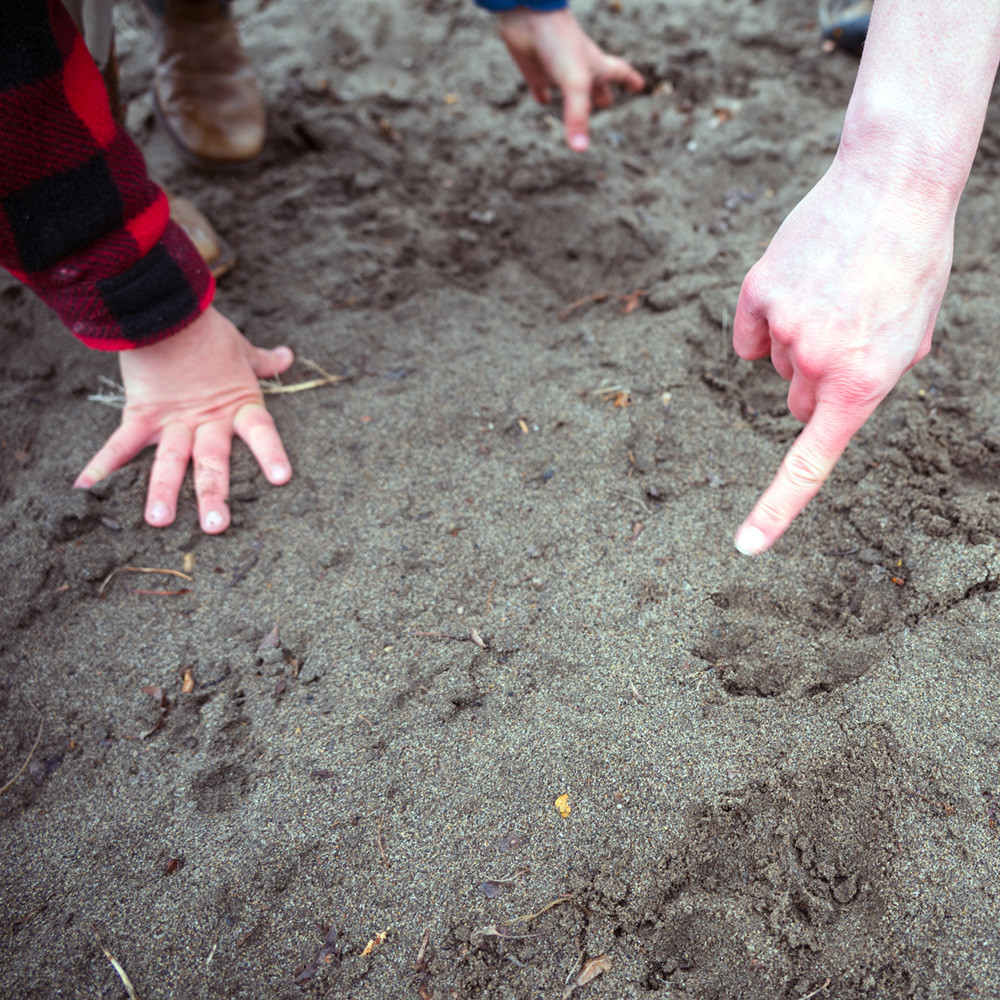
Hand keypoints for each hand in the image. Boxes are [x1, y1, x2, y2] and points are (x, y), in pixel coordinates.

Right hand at [74, 307, 293, 533]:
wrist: (165, 306)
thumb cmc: (206, 331)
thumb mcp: (240, 348)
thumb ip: (262, 362)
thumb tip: (287, 356)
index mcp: (236, 405)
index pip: (261, 431)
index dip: (271, 453)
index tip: (281, 479)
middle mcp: (206, 419)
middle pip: (212, 461)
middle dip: (213, 494)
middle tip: (216, 526)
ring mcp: (173, 420)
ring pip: (169, 461)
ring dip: (162, 491)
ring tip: (158, 521)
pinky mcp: (141, 413)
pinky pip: (120, 443)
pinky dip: (102, 464)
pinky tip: (83, 489)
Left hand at [496, 8, 643, 150]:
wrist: (528, 15)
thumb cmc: (559, 44)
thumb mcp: (574, 83)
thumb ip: (578, 116)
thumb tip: (580, 149)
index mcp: (595, 66)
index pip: (620, 73)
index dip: (630, 80)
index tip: (640, 86)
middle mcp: (578, 67)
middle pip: (595, 83)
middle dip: (603, 94)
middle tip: (607, 103)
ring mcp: (556, 69)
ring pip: (568, 87)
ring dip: (574, 98)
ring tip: (577, 108)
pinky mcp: (535, 69)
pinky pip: (540, 85)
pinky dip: (542, 94)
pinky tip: (541, 100)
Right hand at [731, 156, 955, 553]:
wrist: (894, 182)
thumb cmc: (914, 260)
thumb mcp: (914, 331)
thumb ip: (873, 377)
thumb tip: (825, 396)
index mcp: (865, 379)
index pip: (812, 461)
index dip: (776, 509)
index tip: (746, 545)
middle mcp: (819, 360)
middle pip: (797, 401)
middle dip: (817, 380)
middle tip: (847, 331)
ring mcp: (784, 326)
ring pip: (776, 364)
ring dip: (798, 342)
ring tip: (835, 292)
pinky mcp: (757, 293)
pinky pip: (749, 335)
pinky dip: (765, 320)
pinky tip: (798, 283)